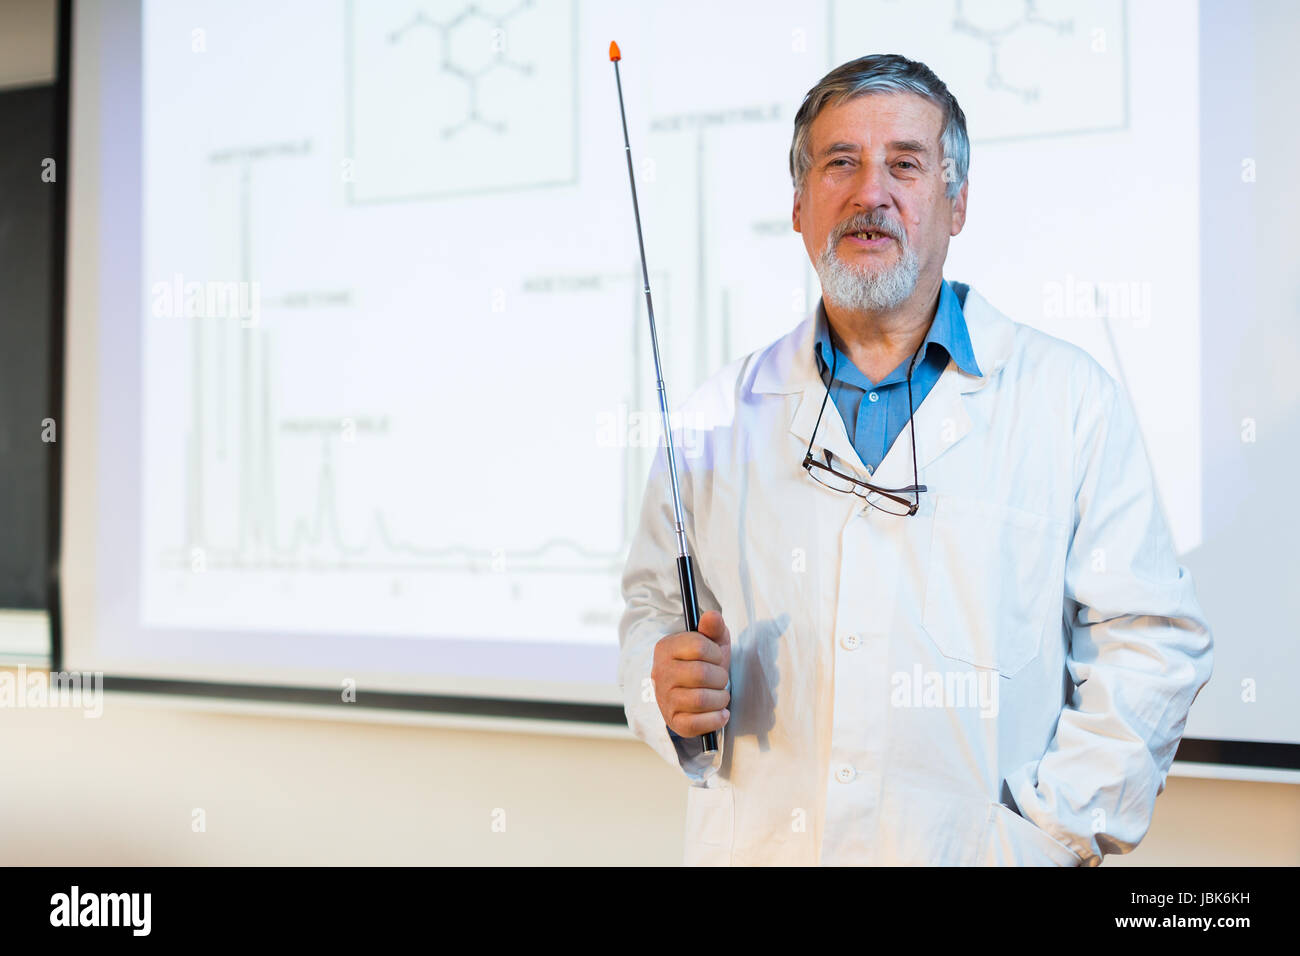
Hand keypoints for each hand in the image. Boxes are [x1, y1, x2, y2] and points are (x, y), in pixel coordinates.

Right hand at [651, 610, 730, 737]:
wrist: (690, 691)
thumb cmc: (704, 663)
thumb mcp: (711, 641)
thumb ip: (712, 627)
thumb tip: (712, 616)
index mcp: (666, 648)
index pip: (699, 646)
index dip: (716, 652)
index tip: (716, 657)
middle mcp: (660, 673)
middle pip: (702, 674)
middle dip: (720, 677)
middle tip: (720, 679)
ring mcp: (664, 699)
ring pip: (700, 700)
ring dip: (720, 699)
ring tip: (720, 695)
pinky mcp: (673, 722)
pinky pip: (697, 725)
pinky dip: (716, 719)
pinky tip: (721, 713)